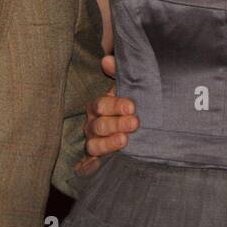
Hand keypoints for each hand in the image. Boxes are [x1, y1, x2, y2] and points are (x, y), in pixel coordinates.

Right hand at [73, 54, 138, 176]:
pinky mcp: (95, 162)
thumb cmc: (131, 108)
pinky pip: (87, 166)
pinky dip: (89, 167)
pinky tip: (97, 166)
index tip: (132, 106)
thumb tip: (107, 59)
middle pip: (98, 125)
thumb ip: (119, 74)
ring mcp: (93, 144)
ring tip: (124, 141)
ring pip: (94, 145)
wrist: (139, 130)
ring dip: (108, 144)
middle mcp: (93, 126)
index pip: (101, 105)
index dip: (115, 105)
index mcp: (98, 107)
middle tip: (135, 122)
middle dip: (116, 124)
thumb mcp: (128, 89)